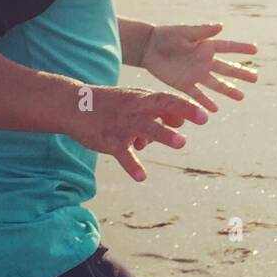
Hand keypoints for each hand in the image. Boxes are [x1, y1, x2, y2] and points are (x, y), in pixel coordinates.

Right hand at [68, 85, 207, 181]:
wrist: (72, 105)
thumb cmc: (110, 105)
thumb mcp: (134, 103)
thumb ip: (157, 112)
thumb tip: (179, 121)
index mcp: (142, 99)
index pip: (168, 99)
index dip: (186, 106)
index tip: (204, 115)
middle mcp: (135, 109)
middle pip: (162, 106)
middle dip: (183, 110)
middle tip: (203, 118)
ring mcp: (122, 124)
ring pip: (145, 127)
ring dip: (164, 134)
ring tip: (181, 142)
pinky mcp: (109, 140)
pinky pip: (123, 154)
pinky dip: (132, 165)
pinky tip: (142, 177)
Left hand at [141, 23, 257, 112]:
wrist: (148, 48)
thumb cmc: (166, 36)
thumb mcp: (184, 32)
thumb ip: (202, 31)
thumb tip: (221, 26)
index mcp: (206, 46)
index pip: (228, 48)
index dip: (241, 49)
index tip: (255, 50)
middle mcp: (204, 61)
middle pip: (226, 69)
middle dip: (241, 74)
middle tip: (255, 79)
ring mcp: (196, 74)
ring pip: (216, 84)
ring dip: (228, 91)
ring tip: (241, 97)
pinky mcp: (184, 84)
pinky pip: (198, 95)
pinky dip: (206, 102)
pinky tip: (215, 109)